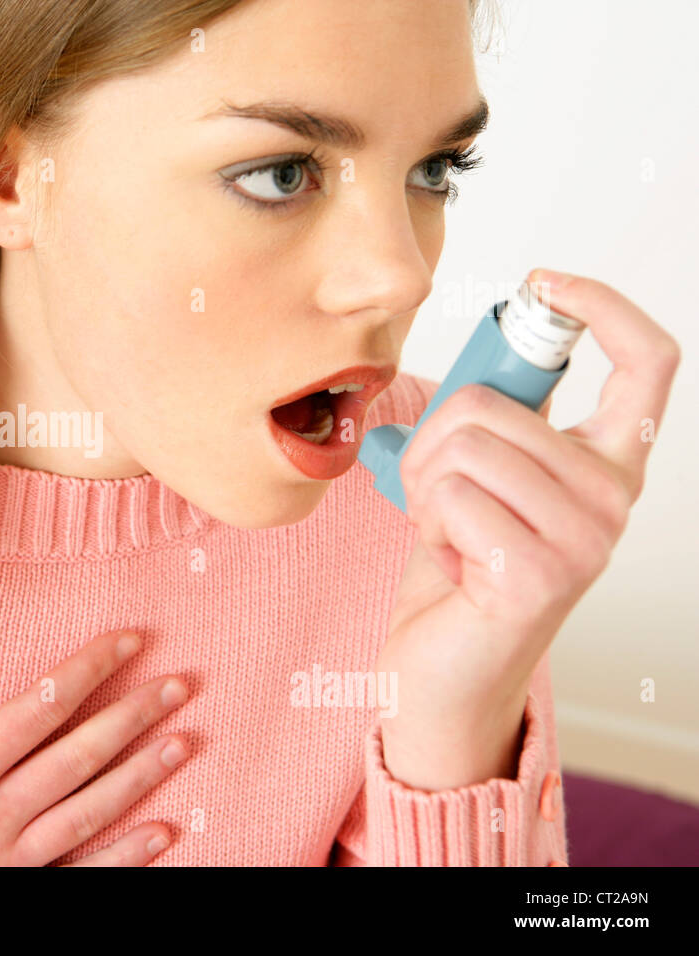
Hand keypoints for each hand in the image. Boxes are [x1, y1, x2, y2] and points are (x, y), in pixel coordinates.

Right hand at [0, 619, 191, 864]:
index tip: (130, 640)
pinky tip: (164, 835)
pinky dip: (126, 857)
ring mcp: (10, 859)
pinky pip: (81, 874)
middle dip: (134, 716)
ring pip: (90, 811)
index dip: (89, 671)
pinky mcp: (16, 893)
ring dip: (141, 776)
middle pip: (79, 756)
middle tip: (182, 684)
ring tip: (183, 743)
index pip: (39, 709)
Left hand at [377, 268, 680, 790]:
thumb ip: (505, 419)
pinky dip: (427, 525)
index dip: (603, 305)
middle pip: (491, 402)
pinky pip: (453, 498)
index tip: (546, 282)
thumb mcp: (485, 476)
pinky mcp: (539, 576)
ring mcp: (585, 540)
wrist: (439, 668)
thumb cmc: (459, 567)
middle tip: (435, 491)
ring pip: (464, 446)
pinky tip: (449, 564)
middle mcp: (612, 500)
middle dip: (431, 438)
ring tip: (447, 530)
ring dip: (426, 486)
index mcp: (607, 465)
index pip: (649, 363)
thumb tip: (509, 343)